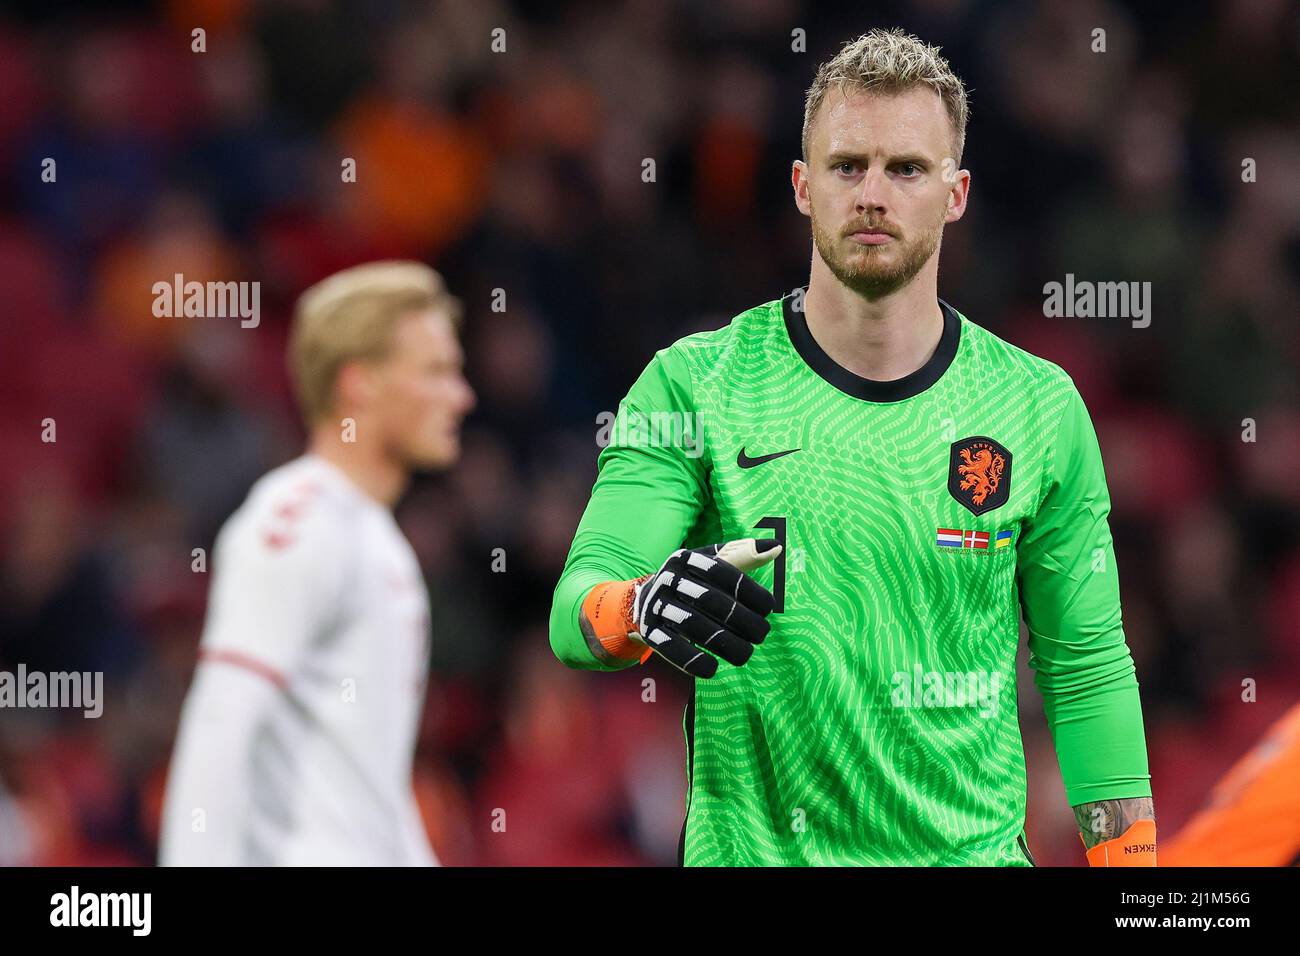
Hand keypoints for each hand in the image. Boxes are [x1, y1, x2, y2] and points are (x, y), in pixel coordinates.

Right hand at [630, 538, 781, 677]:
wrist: (647, 600)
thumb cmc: (693, 581)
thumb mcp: (713, 563)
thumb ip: (745, 556)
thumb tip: (776, 548)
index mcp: (686, 559)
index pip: (722, 572)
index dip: (749, 590)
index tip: (769, 608)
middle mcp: (668, 578)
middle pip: (709, 600)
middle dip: (741, 620)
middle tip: (762, 635)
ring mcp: (656, 605)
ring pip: (692, 625)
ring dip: (724, 643)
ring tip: (746, 654)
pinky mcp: (649, 630)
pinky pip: (670, 647)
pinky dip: (692, 660)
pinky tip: (713, 669)